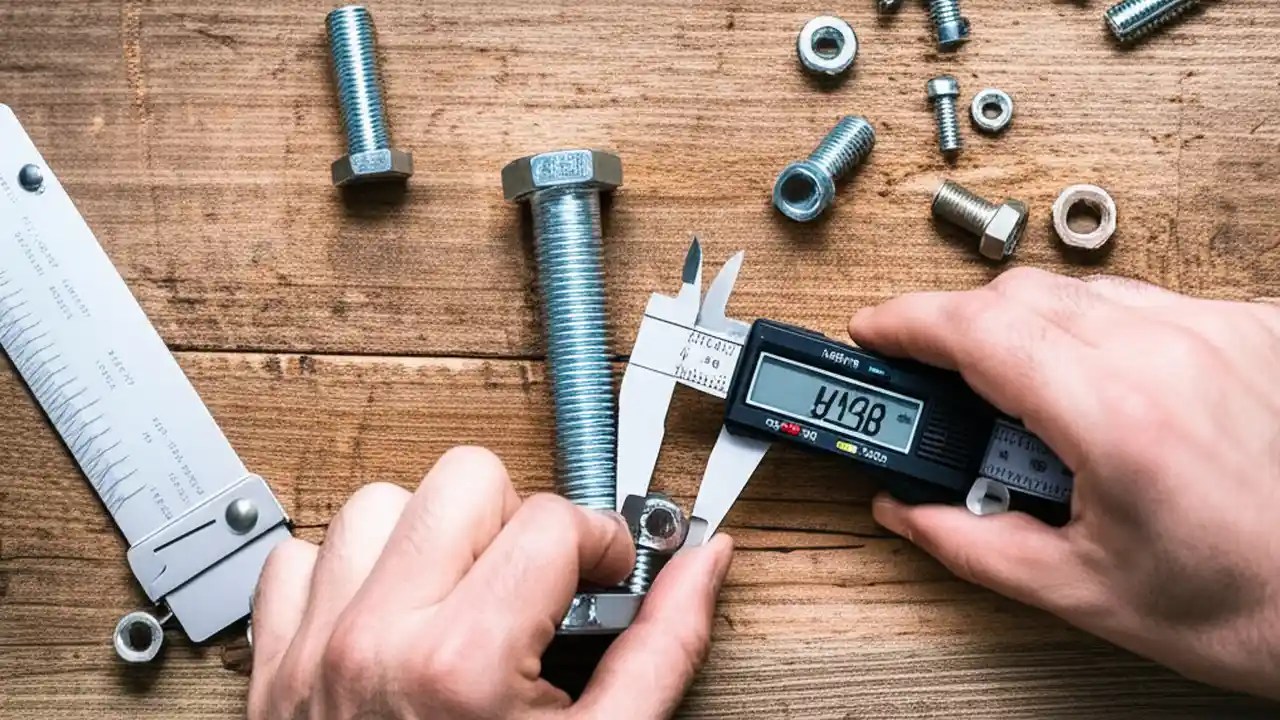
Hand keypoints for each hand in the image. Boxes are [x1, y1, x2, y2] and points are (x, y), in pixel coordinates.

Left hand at [249, 446, 733, 718]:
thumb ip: (661, 651)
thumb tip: (702, 566)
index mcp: (463, 665)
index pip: (553, 522)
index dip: (601, 543)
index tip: (603, 573)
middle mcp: (376, 641)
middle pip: (463, 480)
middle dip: (518, 520)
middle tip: (535, 581)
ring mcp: (314, 650)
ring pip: (377, 505)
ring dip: (432, 536)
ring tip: (464, 596)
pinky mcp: (275, 668)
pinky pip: (299, 562)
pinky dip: (349, 573)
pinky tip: (392, 617)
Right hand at [849, 269, 1279, 698]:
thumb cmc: (1245, 604)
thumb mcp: (1082, 590)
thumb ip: (971, 544)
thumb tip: (907, 509)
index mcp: (1116, 417)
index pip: (977, 329)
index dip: (906, 323)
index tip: (873, 333)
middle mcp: (1170, 353)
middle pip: (1018, 296)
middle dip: (957, 328)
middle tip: (936, 383)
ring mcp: (1220, 331)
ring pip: (1080, 291)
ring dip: (1028, 329)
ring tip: (1029, 402)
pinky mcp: (1255, 328)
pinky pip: (1146, 300)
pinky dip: (1099, 331)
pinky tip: (1103, 386)